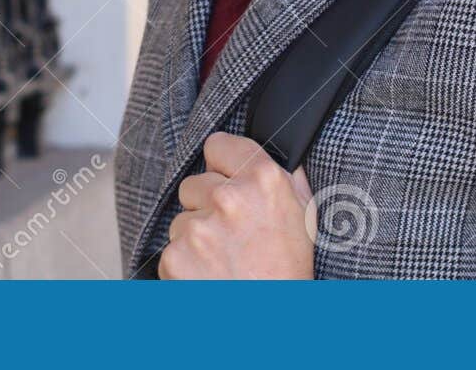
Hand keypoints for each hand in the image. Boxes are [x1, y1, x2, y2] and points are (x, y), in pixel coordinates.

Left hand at [159, 131, 314, 278]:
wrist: (270, 332)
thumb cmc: (289, 277)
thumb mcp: (304, 221)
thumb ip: (287, 182)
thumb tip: (280, 157)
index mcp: (264, 180)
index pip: (218, 145)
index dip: (222, 166)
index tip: (227, 182)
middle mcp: (229, 198)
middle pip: (195, 183)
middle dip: (207, 207)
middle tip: (232, 238)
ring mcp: (199, 228)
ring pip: (182, 219)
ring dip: (196, 238)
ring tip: (224, 264)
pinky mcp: (175, 256)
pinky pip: (171, 250)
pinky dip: (184, 265)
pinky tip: (209, 279)